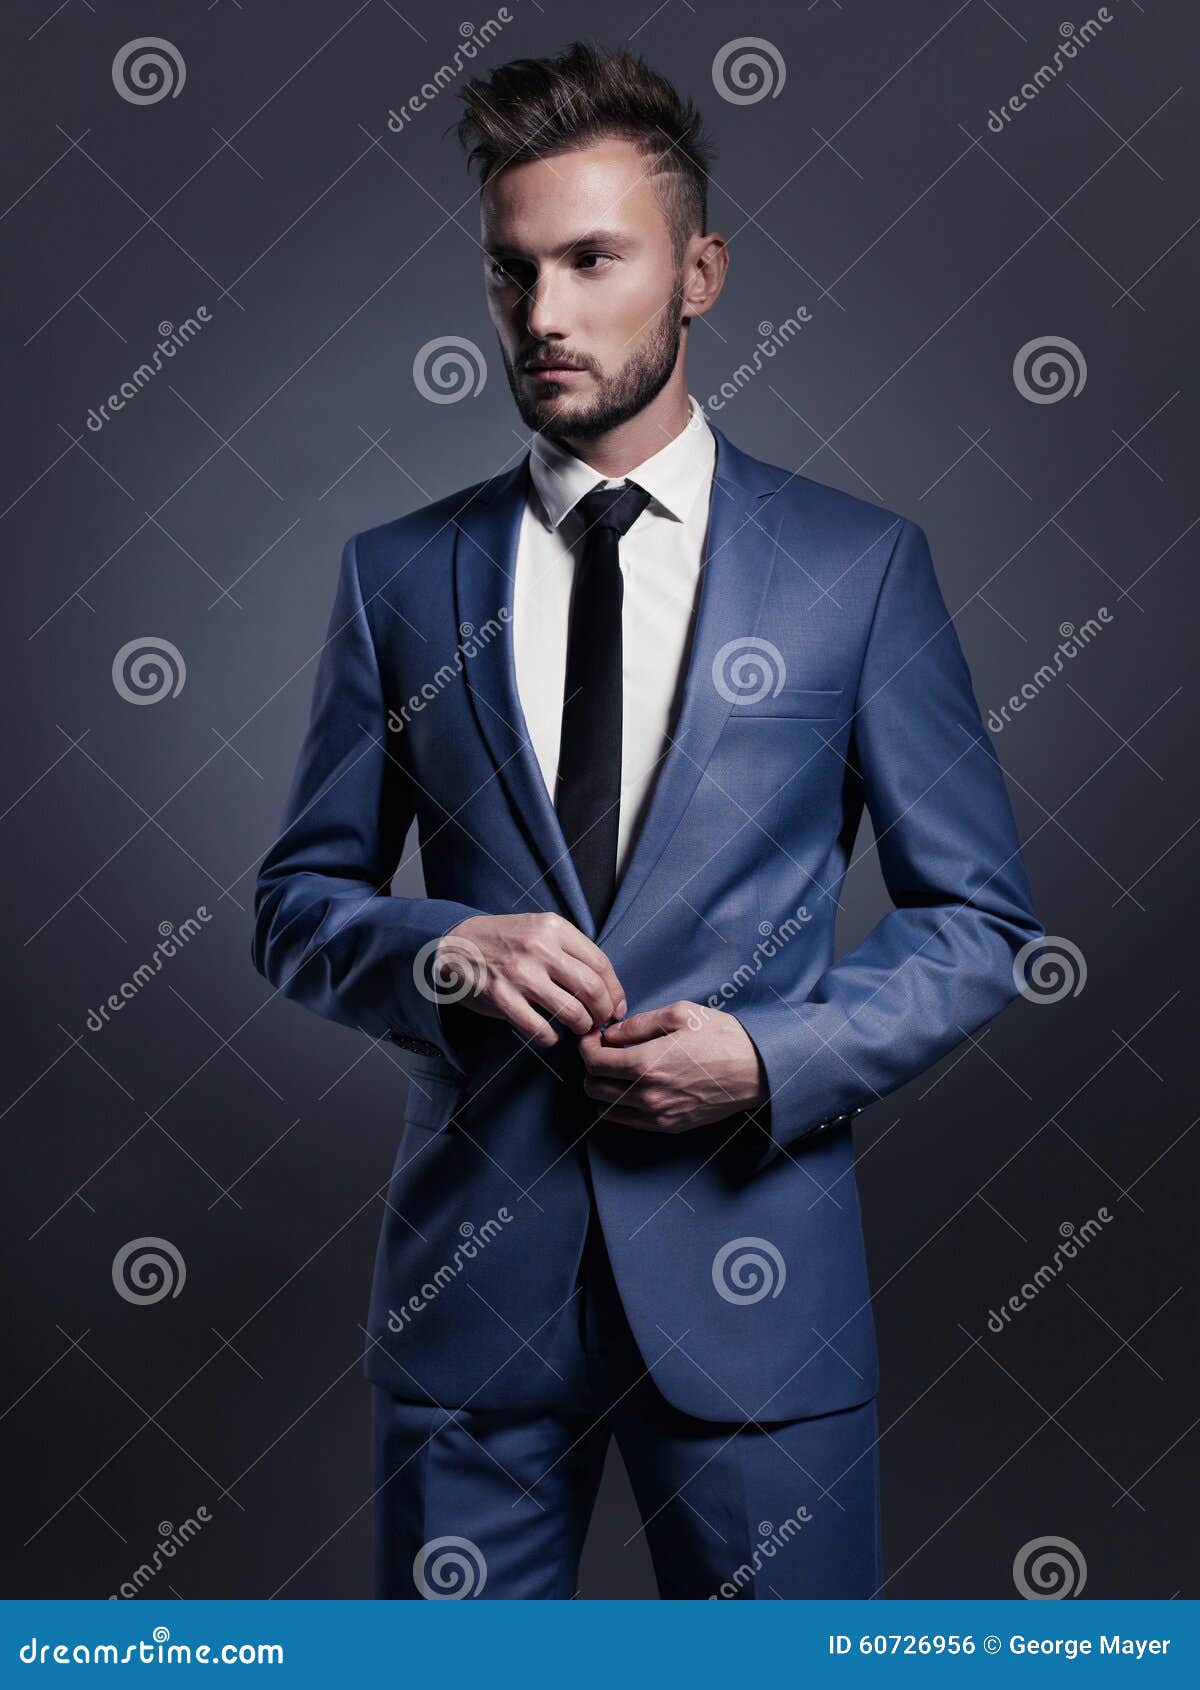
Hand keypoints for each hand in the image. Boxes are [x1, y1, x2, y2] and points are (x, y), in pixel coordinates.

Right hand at [434, 913, 625, 1048]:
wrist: (455, 944)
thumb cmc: (504, 940)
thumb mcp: (539, 929)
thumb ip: (570, 950)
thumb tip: (607, 988)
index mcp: (554, 928)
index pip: (600, 964)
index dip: (615, 991)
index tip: (616, 1007)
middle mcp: (539, 948)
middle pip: (591, 989)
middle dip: (602, 1012)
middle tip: (600, 1021)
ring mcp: (520, 973)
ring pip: (571, 1011)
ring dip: (581, 1026)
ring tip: (577, 1027)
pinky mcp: (501, 997)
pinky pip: (540, 1029)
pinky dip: (552, 1039)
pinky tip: (550, 1034)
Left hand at [578, 1001, 766, 1133]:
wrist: (757, 1070)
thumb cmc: (722, 1037)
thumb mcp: (680, 1014)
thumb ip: (638, 1024)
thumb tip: (611, 1034)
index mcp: (646, 1064)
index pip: (592, 1061)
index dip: (585, 1046)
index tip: (593, 1036)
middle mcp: (646, 1095)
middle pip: (592, 1086)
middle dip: (591, 1066)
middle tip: (604, 1050)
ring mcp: (657, 1115)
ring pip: (604, 1108)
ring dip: (602, 1088)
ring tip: (617, 1069)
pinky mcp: (668, 1126)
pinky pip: (625, 1121)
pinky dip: (617, 1105)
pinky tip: (631, 1087)